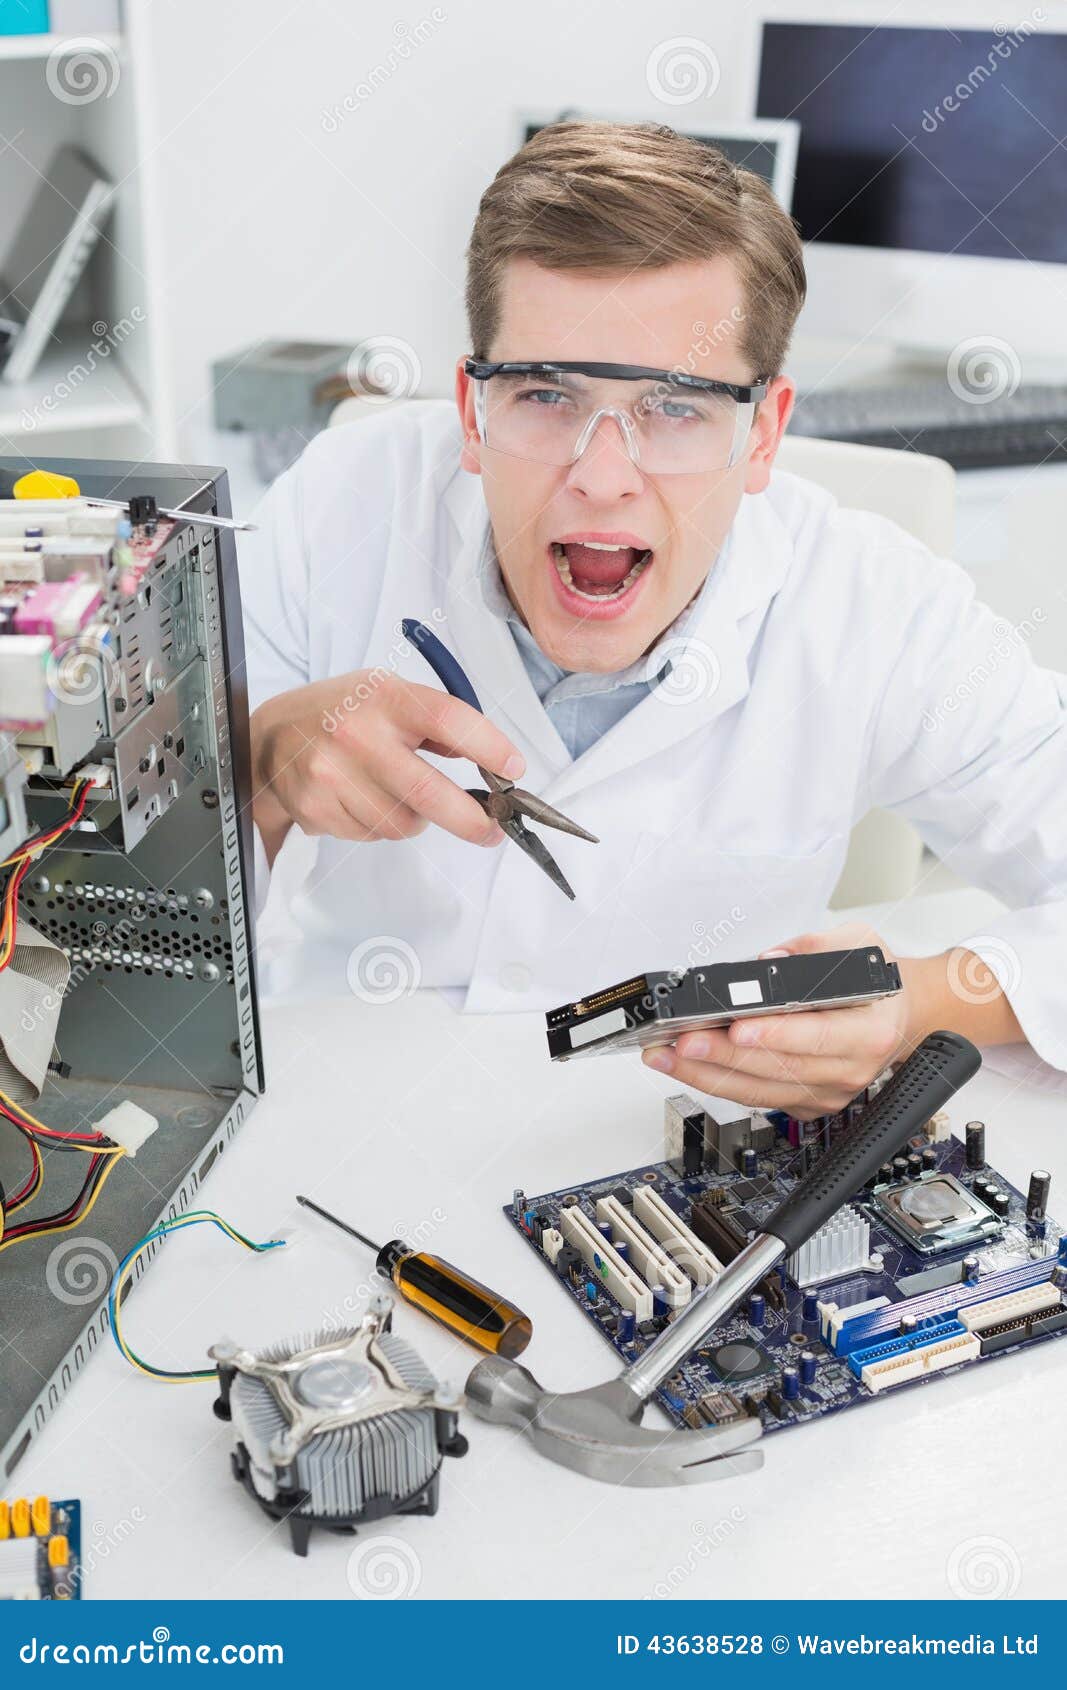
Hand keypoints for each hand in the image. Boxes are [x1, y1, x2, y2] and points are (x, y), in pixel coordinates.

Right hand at [250, 671, 524, 861]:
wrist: (270, 738)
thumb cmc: (344, 713)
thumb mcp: (389, 694)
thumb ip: (437, 720)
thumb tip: (491, 757)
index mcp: (385, 697)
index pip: (449, 720)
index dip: (490, 747)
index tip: (513, 770)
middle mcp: (357, 734)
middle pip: (430, 794)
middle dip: (473, 821)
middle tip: (493, 829)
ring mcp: (333, 775)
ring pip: (404, 824)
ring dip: (415, 819)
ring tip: (396, 793)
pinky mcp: (317, 808)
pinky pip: (374, 835)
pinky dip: (380, 825)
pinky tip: (362, 799)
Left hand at [641, 923, 911, 1120]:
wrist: (898, 1016)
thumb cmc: (878, 982)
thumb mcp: (860, 943)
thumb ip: (814, 947)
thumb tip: (766, 960)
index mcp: (869, 1032)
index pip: (818, 1037)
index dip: (775, 1035)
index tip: (736, 1028)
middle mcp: (849, 1070)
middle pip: (779, 1069)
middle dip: (723, 1055)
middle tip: (682, 1040)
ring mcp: (827, 1093)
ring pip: (760, 1091)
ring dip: (707, 1074)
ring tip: (667, 1055)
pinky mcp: (805, 1104)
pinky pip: (757, 1098)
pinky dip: (718, 1081)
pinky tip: (686, 1066)